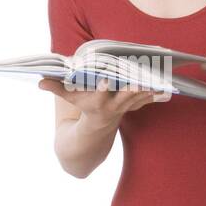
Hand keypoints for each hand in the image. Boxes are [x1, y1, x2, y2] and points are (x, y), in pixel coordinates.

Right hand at [38, 76, 168, 129]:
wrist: (98, 126)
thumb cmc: (83, 105)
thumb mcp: (69, 98)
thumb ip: (56, 88)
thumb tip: (39, 81)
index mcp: (97, 102)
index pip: (100, 94)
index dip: (103, 87)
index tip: (106, 79)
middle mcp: (113, 106)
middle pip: (124, 96)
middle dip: (131, 89)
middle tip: (138, 80)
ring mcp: (126, 107)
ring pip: (139, 97)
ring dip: (148, 89)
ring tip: (158, 79)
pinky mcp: (135, 105)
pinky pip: (148, 98)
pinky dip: (156, 92)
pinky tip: (166, 84)